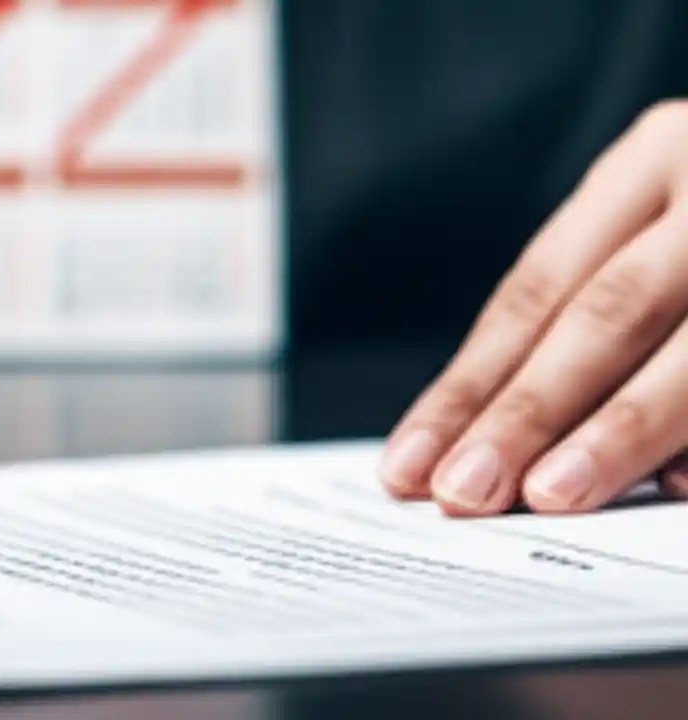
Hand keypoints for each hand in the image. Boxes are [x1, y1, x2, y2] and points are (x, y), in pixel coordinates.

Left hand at [378, 100, 687, 515]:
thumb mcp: (664, 232)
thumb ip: (601, 315)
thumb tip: (491, 437)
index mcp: (658, 159)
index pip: (538, 289)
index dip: (469, 383)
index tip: (411, 461)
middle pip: (606, 312)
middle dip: (528, 413)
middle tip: (462, 493)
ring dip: (625, 430)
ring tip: (553, 495)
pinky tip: (680, 491)